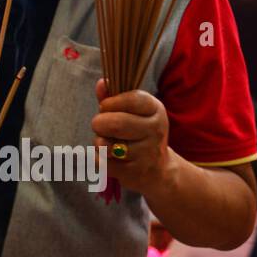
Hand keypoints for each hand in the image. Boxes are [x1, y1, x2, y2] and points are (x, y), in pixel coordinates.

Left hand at [91, 79, 170, 196]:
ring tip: (107, 143)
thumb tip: (101, 83)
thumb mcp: (130, 111)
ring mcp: (147, 153)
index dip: (110, 103)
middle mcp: (155, 130)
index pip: (131, 99)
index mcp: (155, 109)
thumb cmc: (137, 133)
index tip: (105, 107)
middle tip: (100, 126)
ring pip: (105, 144)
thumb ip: (113, 96)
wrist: (158, 169)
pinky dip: (99, 159)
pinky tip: (110, 159)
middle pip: (115, 123)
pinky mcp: (136, 173)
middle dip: (99, 123)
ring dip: (98, 143)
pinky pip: (102, 163)